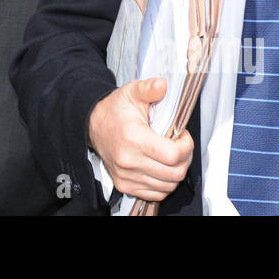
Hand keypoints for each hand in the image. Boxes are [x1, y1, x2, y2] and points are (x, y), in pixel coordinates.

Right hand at [87, 77, 193, 201]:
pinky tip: (161, 168)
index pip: (173, 155)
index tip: (183, 135)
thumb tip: (162, 85)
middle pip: (174, 173)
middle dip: (185, 159)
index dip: (186, 146)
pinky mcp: (124, 185)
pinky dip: (164, 184)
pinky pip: (156, 194)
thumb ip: (148, 88)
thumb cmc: (115, 110)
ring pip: (168, 186)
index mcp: (133, 138)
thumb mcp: (132, 92)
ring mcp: (126, 176)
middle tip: (180, 145)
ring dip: (176, 172)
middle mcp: (128, 161)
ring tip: (171, 156)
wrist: (92, 125)